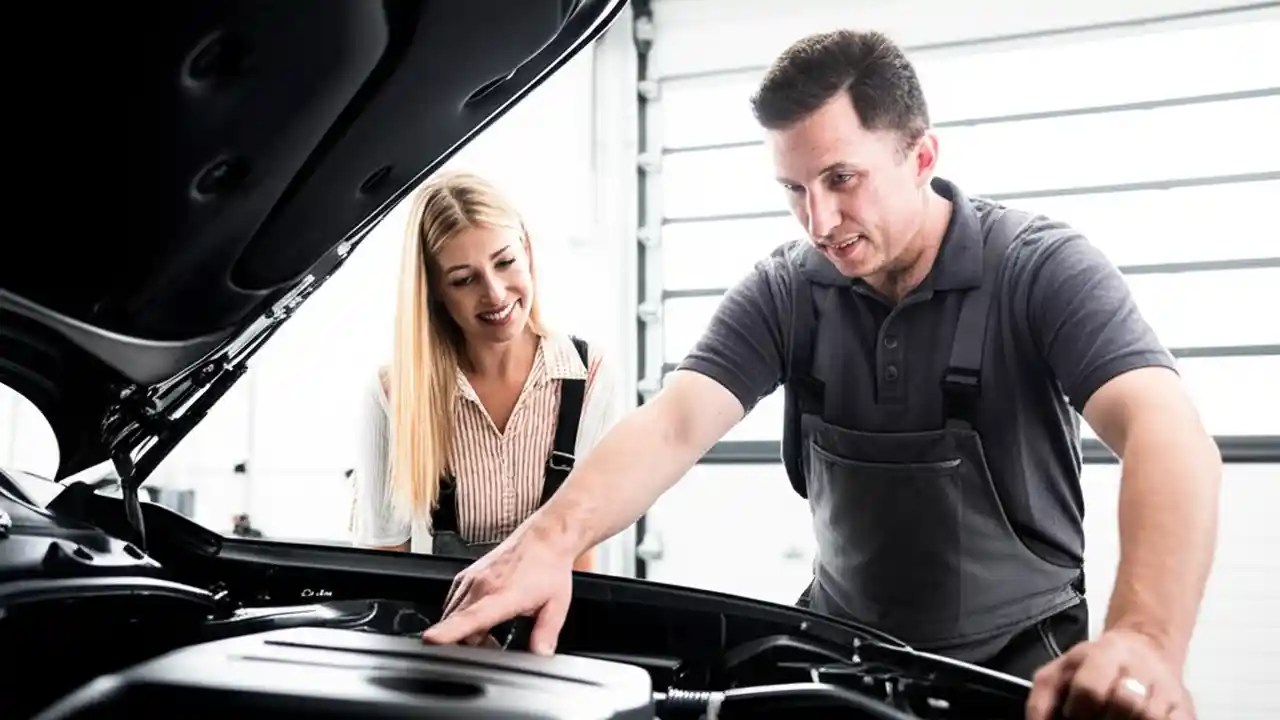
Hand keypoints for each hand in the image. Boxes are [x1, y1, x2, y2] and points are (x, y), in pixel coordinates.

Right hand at [421, 523, 576, 655]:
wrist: (545, 538)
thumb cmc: (549, 567)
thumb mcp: (556, 606)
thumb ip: (545, 635)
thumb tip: (540, 656)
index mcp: (503, 595)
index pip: (469, 617)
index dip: (448, 632)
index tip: (432, 640)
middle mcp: (481, 585)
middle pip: (456, 625)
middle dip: (467, 644)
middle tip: (495, 645)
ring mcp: (471, 578)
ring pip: (451, 614)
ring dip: (464, 630)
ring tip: (491, 631)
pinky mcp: (467, 574)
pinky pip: (453, 601)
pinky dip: (461, 615)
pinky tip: (482, 615)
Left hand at [1026, 628, 1194, 718]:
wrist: (1144, 649)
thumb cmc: (1093, 666)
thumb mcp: (1060, 671)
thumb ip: (1042, 701)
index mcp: (1106, 653)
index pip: (1091, 688)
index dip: (1078, 710)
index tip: (1073, 716)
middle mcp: (1141, 669)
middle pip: (1125, 703)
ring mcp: (1167, 689)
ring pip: (1150, 717)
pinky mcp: (1185, 709)